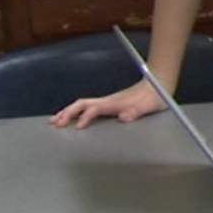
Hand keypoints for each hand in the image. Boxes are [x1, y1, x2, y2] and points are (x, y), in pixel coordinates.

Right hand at [48, 79, 165, 128]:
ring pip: (82, 105)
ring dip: (67, 112)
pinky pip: (87, 107)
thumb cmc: (155, 97)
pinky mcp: (109, 104)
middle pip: (82, 104)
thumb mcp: (149, 106)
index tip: (78, 127)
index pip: (95, 109)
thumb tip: (123, 117)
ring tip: (54, 121)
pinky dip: (75, 112)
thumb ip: (136, 111)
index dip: (86, 117)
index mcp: (116, 103)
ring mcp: (107, 102)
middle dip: (68, 113)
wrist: (158, 85)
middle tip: (55, 123)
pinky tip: (70, 118)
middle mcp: (108, 101)